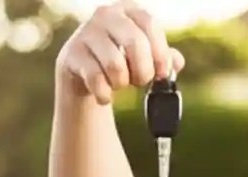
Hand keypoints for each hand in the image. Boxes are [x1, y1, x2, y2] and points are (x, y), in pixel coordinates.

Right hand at [55, 0, 185, 104]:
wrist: (82, 73)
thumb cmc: (121, 60)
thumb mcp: (145, 56)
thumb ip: (165, 58)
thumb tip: (176, 62)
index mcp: (128, 10)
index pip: (149, 23)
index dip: (160, 52)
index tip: (162, 74)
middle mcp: (106, 14)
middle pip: (134, 42)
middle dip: (142, 71)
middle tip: (140, 82)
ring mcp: (86, 32)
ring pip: (115, 65)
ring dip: (122, 83)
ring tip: (119, 84)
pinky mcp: (71, 54)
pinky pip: (95, 79)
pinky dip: (104, 94)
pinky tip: (104, 95)